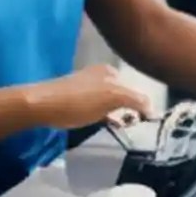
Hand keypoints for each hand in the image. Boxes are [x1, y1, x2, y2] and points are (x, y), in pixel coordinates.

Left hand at [24, 65, 154, 129]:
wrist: (43, 105)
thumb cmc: (80, 100)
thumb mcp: (113, 98)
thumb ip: (136, 100)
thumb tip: (153, 109)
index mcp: (110, 70)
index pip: (133, 86)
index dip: (140, 102)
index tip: (142, 119)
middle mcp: (99, 74)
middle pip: (121, 93)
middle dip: (128, 108)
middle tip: (132, 124)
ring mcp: (85, 86)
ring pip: (108, 101)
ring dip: (115, 112)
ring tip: (120, 126)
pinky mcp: (73, 98)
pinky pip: (96, 107)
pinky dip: (102, 115)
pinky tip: (102, 123)